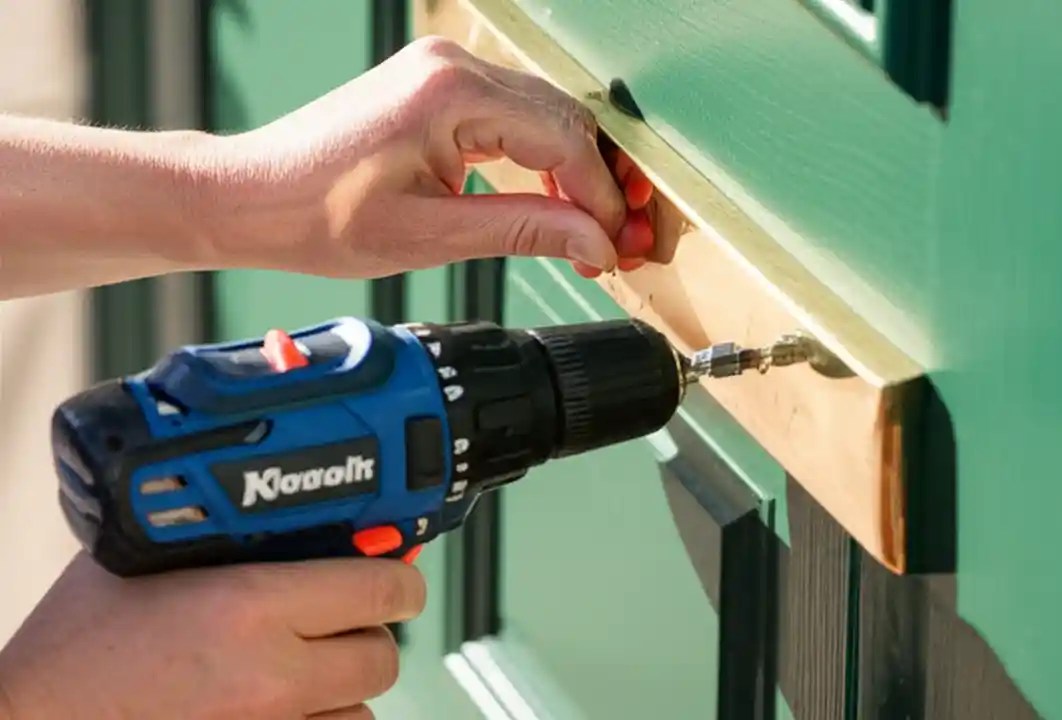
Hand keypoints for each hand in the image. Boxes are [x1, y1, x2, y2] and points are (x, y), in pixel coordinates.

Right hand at [0, 552, 424, 719]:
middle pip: (382, 652)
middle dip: (368, 630)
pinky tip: (286, 703)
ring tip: (302, 663)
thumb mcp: (144, 558)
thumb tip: (292, 507)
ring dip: (344, 683)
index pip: (382, 587)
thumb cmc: (76, 645)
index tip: (394, 566)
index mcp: (248, 605)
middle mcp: (270, 674)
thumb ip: (222, 531)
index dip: (399, 573)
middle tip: (340, 616)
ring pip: (363, 708)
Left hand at [204, 36, 627, 276]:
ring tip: (584, 231)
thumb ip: (524, 232)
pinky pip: (512, 114)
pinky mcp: (435, 85)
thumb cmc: (316, 214)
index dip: (599, 199)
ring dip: (571, 171)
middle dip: (596, 184)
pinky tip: (546, 200)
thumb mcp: (432, 235)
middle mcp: (452, 66)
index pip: (563, 141)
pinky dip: (538, 157)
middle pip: (565, 120)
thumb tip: (593, 242)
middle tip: (612, 243)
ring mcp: (443, 70)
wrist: (251, 196)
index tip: (615, 246)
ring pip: (544, 114)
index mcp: (451, 93)